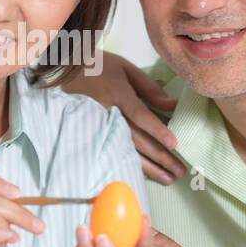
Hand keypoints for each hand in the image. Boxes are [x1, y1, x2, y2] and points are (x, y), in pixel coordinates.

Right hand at [63, 51, 183, 183]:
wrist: (66, 71)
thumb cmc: (100, 68)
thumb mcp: (126, 69)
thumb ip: (150, 88)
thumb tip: (173, 106)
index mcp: (116, 92)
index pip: (139, 114)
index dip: (157, 130)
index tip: (174, 144)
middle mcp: (106, 112)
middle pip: (135, 139)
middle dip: (159, 156)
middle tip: (179, 171)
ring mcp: (97, 126)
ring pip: (125, 150)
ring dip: (148, 167)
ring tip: (168, 178)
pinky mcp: (92, 134)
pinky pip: (113, 152)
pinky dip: (130, 164)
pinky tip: (146, 174)